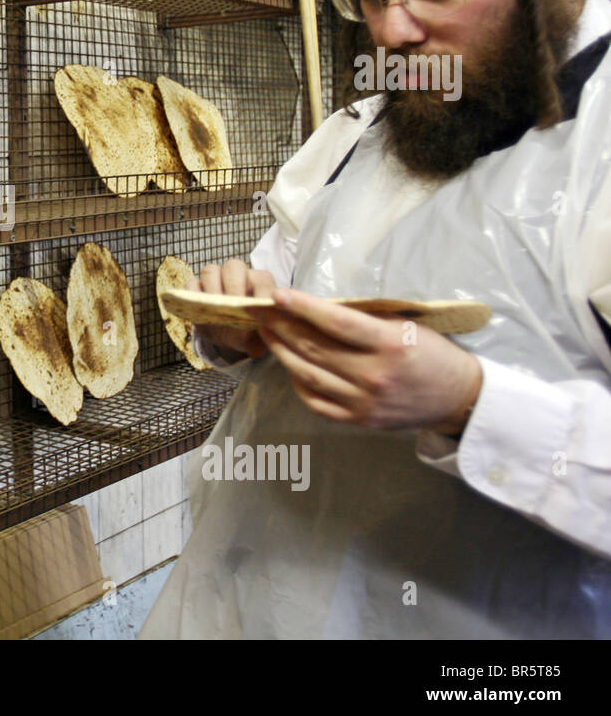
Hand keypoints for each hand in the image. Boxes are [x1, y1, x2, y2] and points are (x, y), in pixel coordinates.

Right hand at [187, 259, 277, 359]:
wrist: (229, 333)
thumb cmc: (247, 329)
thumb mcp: (254, 338)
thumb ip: (258, 341)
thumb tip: (256, 350)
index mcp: (258, 282)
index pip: (262, 279)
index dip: (262, 292)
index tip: (261, 310)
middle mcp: (237, 275)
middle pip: (233, 266)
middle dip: (234, 284)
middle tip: (235, 304)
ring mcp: (214, 279)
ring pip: (210, 271)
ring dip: (211, 288)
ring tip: (214, 308)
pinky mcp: (196, 287)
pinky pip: (191, 284)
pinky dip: (192, 295)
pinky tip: (196, 309)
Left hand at [249, 287, 482, 432]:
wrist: (457, 397)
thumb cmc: (432, 353)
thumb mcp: (406, 325)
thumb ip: (365, 317)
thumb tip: (318, 305)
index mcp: (390, 345)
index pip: (336, 322)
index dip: (303, 307)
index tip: (277, 295)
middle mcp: (373, 375)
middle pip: (314, 347)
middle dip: (281, 325)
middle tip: (258, 309)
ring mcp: (363, 402)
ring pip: (307, 373)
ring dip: (281, 350)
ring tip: (265, 331)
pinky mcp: (357, 420)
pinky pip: (315, 399)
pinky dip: (296, 380)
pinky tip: (288, 363)